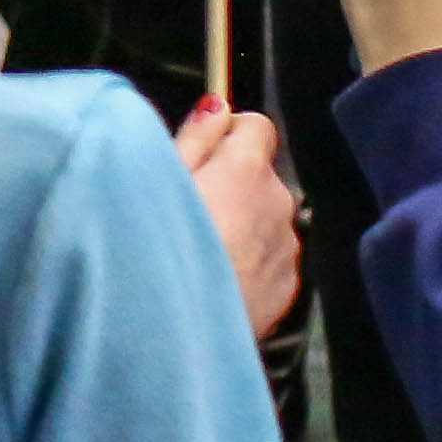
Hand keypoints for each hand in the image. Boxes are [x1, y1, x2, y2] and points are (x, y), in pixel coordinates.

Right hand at [178, 98, 303, 336]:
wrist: (172, 336)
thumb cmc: (154, 255)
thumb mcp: (158, 182)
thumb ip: (195, 137)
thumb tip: (216, 106)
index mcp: (245, 170)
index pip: (256, 125)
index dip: (227, 134)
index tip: (203, 151)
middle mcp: (277, 204)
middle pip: (260, 175)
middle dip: (231, 184)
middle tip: (188, 209)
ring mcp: (286, 249)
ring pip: (266, 219)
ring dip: (241, 225)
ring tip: (199, 251)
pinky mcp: (287, 288)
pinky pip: (270, 259)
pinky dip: (248, 263)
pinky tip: (214, 279)